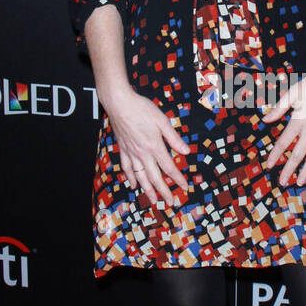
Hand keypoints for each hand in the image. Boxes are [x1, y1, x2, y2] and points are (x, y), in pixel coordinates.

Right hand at [102, 84, 191, 205]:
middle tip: (170, 202)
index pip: (169, 167)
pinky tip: (134, 185)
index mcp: (154, 146)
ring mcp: (131, 153)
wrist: (119, 103)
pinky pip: (127, 168)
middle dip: (164, 191)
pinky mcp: (123, 149)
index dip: (178, 179)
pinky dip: (131, 178)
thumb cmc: (141, 109)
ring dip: (148, 190)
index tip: (184, 187)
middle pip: (155, 177)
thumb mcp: (162, 121)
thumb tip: (186, 151)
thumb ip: (174, 138)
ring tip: (153, 200)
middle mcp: (143, 153)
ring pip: (140, 176)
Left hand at [262, 71, 305, 185]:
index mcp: (298, 121)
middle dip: (289, 169)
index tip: (269, 165)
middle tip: (282, 182)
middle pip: (297, 154)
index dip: (275, 155)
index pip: (283, 143)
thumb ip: (279, 108)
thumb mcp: (293, 92)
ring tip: (300, 182)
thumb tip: (265, 119)